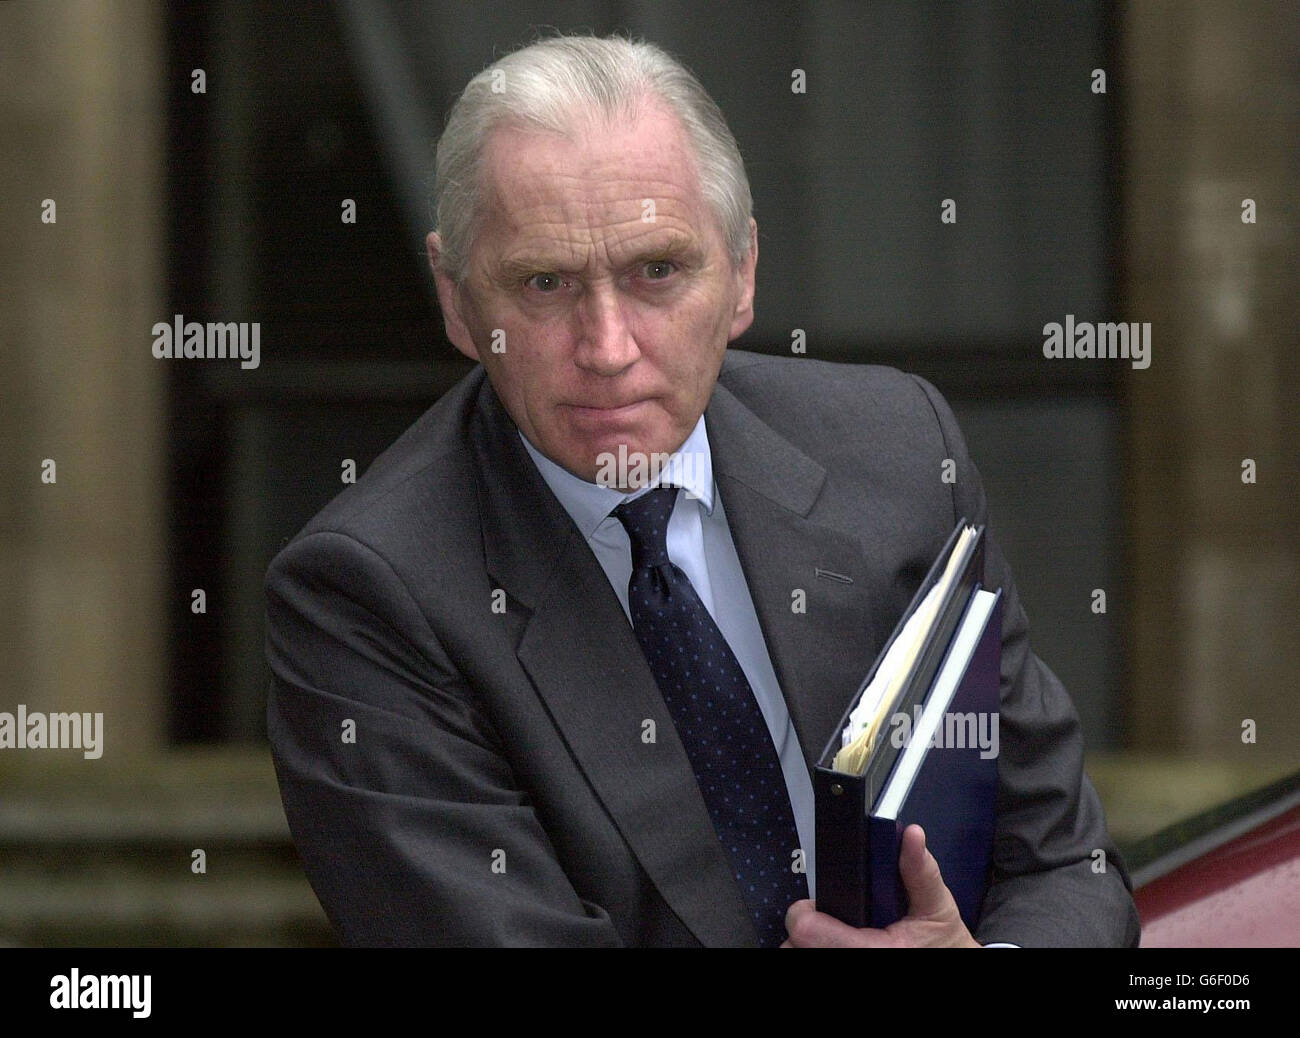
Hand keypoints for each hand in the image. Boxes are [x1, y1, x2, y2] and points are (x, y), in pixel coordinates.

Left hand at [780, 824, 979, 946]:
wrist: (951, 961)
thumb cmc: (942, 941)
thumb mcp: (937, 904)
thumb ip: (920, 870)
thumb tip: (912, 834)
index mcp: (875, 950)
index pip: (806, 930)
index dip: (805, 912)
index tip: (815, 904)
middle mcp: (857, 960)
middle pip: (797, 943)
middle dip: (810, 926)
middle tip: (835, 917)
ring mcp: (847, 966)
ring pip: (801, 951)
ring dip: (814, 940)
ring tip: (838, 930)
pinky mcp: (846, 966)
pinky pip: (813, 954)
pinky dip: (820, 946)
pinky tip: (838, 940)